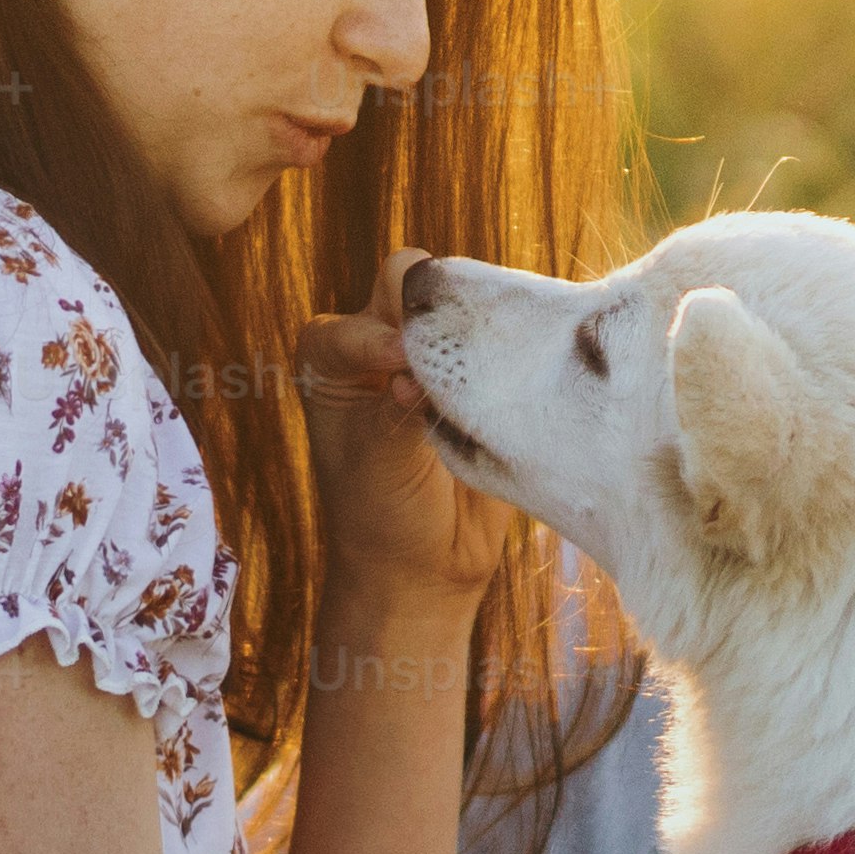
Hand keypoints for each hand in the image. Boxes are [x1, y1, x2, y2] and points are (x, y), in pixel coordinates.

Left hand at [295, 239, 505, 620]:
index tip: (400, 370)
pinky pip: (501, 340)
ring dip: (478, 331)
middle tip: (456, 357)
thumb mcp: (375, 464)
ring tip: (494, 370)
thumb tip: (417, 369)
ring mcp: (436, 354)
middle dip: (436, 314)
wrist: (427, 568)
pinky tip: (521, 377)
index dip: (380, 336)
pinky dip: (512, 350)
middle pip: (411, 286)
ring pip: (462, 306)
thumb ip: (395, 410)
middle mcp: (381, 342)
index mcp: (332, 358)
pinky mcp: (483, 373)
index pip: (357, 319)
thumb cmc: (379, 516)